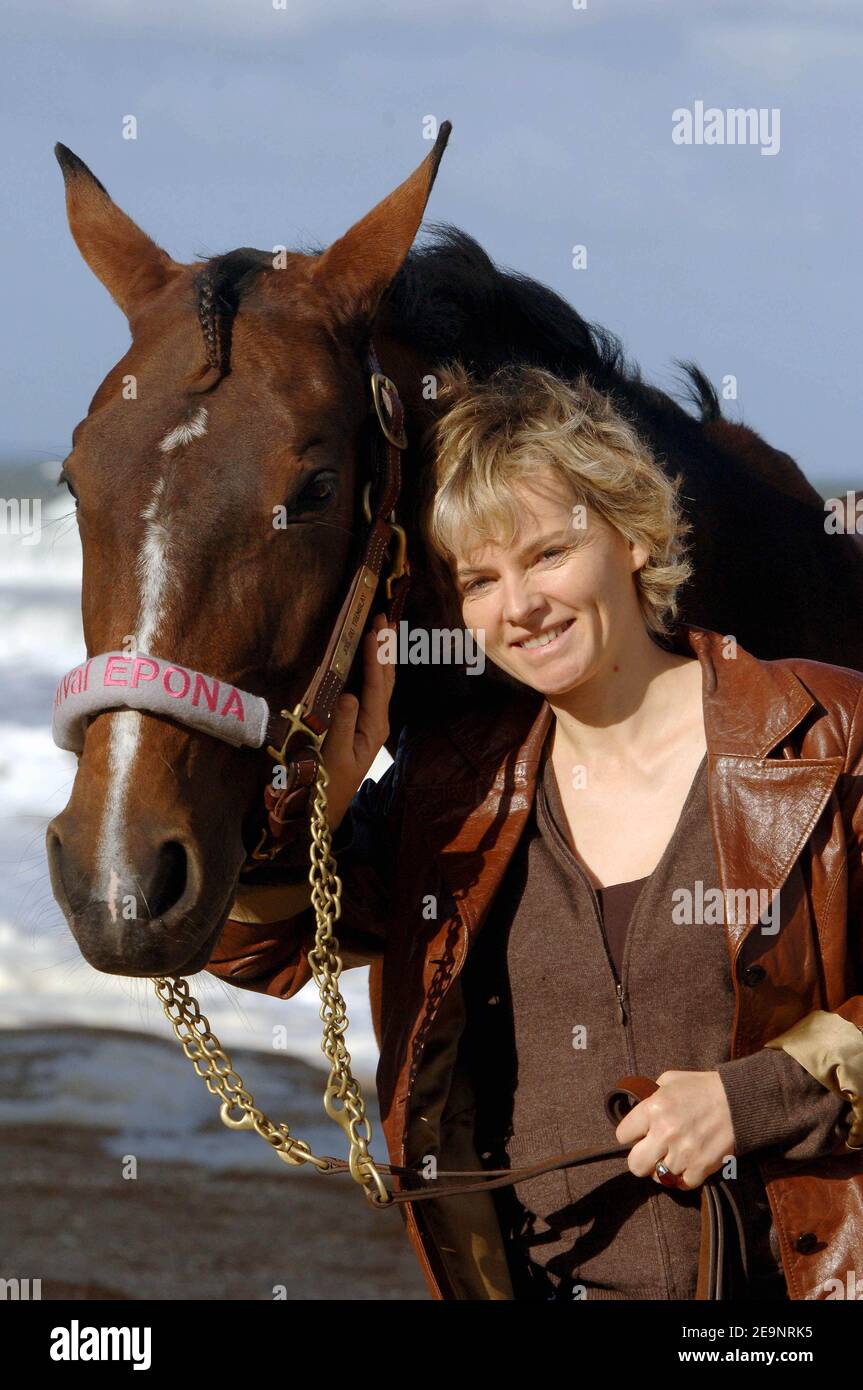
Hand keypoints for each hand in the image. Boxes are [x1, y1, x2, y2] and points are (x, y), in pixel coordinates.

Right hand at [320, 612, 396, 832]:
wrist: (324, 807)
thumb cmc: (325, 782)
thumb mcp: (332, 755)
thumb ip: (342, 724)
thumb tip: (349, 694)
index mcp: (374, 726)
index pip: (377, 684)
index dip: (375, 656)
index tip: (373, 629)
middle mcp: (378, 721)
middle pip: (386, 677)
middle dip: (384, 646)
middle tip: (381, 615)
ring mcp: (372, 722)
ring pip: (382, 682)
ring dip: (382, 654)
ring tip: (382, 628)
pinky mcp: (362, 724)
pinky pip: (372, 690)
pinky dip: (373, 669)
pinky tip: (371, 659)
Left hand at [614, 1070, 735, 1189]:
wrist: (739, 1100)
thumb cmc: (703, 1087)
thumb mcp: (670, 1080)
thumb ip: (650, 1096)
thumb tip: (638, 1110)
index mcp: (653, 1109)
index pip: (622, 1135)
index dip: (631, 1135)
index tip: (640, 1134)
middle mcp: (665, 1132)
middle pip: (635, 1165)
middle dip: (641, 1159)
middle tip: (651, 1153)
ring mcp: (683, 1153)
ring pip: (659, 1177)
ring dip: (664, 1168)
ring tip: (673, 1156)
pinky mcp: (701, 1167)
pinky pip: (682, 1184)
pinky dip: (683, 1178)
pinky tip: (687, 1165)